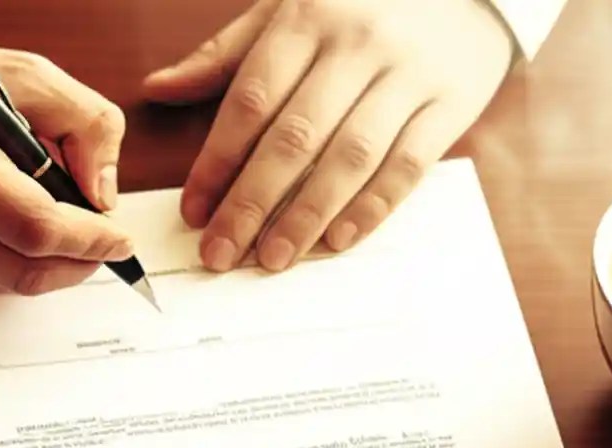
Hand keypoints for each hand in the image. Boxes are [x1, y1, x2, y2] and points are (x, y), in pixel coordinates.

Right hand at [0, 37, 130, 293]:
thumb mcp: (28, 75)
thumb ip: (86, 124)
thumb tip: (103, 197)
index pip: (32, 225)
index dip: (87, 240)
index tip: (119, 238)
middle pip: (22, 269)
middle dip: (77, 262)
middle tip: (102, 243)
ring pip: (4, 283)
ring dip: (49, 267)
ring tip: (66, 229)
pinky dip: (14, 263)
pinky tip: (21, 230)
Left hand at [142, 0, 514, 271]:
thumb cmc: (358, 3)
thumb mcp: (287, 10)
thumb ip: (225, 55)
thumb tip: (158, 87)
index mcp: (308, 17)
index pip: (251, 101)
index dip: (217, 162)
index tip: (194, 211)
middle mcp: (358, 43)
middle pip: (294, 137)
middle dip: (251, 203)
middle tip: (222, 252)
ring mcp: (410, 73)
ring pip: (350, 157)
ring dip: (306, 216)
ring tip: (272, 258)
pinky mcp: (453, 101)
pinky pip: (408, 164)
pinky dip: (371, 207)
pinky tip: (337, 239)